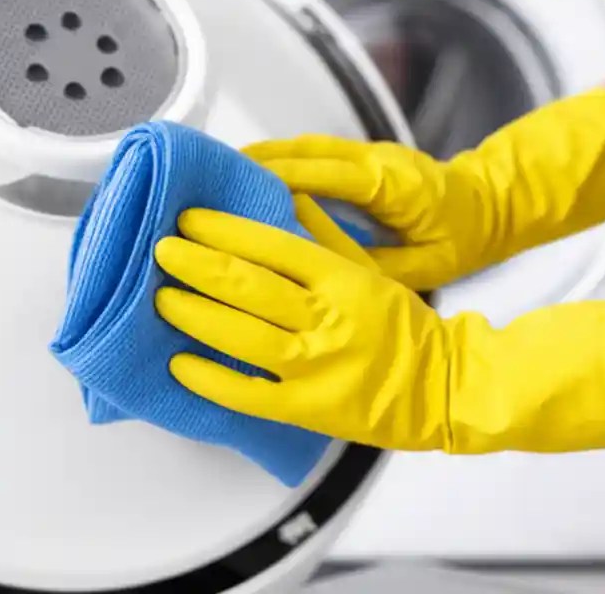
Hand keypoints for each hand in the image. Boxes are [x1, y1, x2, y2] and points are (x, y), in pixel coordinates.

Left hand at [154, 203, 604, 452]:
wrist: (444, 388)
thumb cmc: (402, 328)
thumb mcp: (369, 269)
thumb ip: (322, 236)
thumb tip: (280, 197)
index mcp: (342, 278)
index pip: (271, 244)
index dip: (223, 229)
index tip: (189, 219)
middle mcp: (326, 318)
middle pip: (246, 284)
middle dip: (195, 263)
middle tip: (161, 249)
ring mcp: (315, 365)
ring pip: (240, 333)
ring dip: (193, 312)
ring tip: (160, 296)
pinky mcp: (307, 407)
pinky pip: (248, 393)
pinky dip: (210, 378)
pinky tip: (179, 363)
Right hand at [243, 89, 604, 290]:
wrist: (495, 203)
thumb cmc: (464, 238)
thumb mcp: (425, 265)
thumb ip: (373, 263)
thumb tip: (319, 262)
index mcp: (390, 183)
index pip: (319, 174)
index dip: (271, 179)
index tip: (229, 192)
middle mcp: (373, 158)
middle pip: (299, 152)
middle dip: (249, 165)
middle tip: (201, 183)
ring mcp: (365, 152)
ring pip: (299, 148)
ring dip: (256, 160)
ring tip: (209, 179)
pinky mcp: (359, 157)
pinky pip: (309, 153)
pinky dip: (275, 162)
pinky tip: (245, 178)